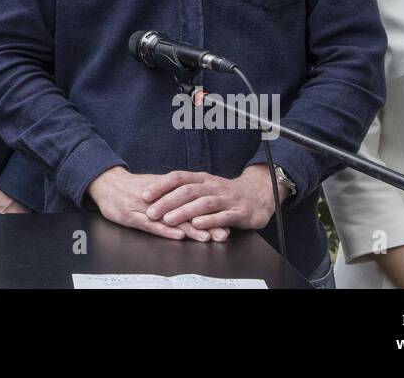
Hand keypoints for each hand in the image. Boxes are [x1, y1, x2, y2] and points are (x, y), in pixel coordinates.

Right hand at [87, 166, 214, 241]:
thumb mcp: (155, 186)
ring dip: (189, 229)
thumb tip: (195, 200)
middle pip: (186, 212)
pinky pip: (151, 225)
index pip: (192, 203)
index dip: (209, 213)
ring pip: (171, 219)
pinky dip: (165, 230)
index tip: (227, 221)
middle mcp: (160, 198)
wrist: (107, 183)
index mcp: (167, 190)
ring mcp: (146, 208)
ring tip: (206, 237)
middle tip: (223, 233)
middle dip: (205, 224)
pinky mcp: (133, 216)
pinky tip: (178, 235)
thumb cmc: (132, 187)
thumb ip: (174, 193)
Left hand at [140, 165, 287, 239]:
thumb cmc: (226, 193)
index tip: (144, 195)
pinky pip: (223, 216)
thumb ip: (185, 189)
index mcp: (203, 178)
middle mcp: (213, 186)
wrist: (259, 195)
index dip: (160, 185)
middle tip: (151, 212)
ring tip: (169, 220)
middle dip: (167, 201)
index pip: (178, 177)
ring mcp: (226, 199)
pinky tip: (198, 225)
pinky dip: (210, 220)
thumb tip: (157, 193)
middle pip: (187, 191)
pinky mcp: (239, 212)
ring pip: (203, 203)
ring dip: (184, 211)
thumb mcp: (205, 186)